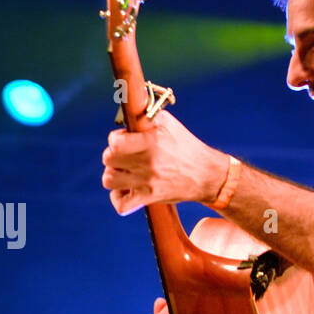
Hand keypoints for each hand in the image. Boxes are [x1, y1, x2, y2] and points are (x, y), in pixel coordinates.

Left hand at [101, 111, 225, 214]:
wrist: (206, 175)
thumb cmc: (186, 146)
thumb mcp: (168, 124)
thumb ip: (147, 115)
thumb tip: (129, 108)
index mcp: (151, 143)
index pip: (114, 142)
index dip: (115, 139)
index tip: (124, 139)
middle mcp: (148, 164)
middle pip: (108, 159)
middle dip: (113, 155)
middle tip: (124, 155)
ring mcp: (147, 183)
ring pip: (109, 180)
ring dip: (113, 174)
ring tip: (124, 171)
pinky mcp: (148, 198)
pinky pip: (121, 204)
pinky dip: (118, 197)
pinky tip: (126, 188)